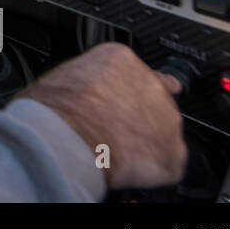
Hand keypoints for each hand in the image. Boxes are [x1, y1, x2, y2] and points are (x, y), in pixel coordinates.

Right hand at [14, 42, 186, 188]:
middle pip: (151, 101)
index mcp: (121, 59)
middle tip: (112, 128)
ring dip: (144, 140)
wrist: (63, 137)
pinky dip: (150, 168)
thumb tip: (87, 88)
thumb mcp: (64, 74)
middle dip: (136, 116)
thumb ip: (90, 78)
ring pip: (162, 132)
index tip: (118, 103)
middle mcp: (152, 84)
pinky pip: (167, 162)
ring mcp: (167, 119)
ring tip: (115, 148)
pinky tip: (126, 166)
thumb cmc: (55, 108)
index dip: (124, 92)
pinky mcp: (174, 152)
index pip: (135, 72)